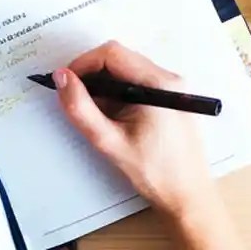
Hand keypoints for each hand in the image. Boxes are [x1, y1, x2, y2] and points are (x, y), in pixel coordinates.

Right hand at [54, 41, 241, 249]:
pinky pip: (138, 83)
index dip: (83, 63)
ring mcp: (172, 88)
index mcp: (158, 84)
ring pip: (127, 71)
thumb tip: (62, 78)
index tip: (66, 82)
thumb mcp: (110, 142)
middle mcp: (169, 79)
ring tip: (98, 116)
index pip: (112, 53)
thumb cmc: (156, 173)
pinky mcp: (170, 98)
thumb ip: (81, 108)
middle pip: (120, 59)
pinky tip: (115, 119)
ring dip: (105, 86)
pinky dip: (119, 94)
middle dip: (92, 75)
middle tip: (78, 101)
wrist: (188, 197)